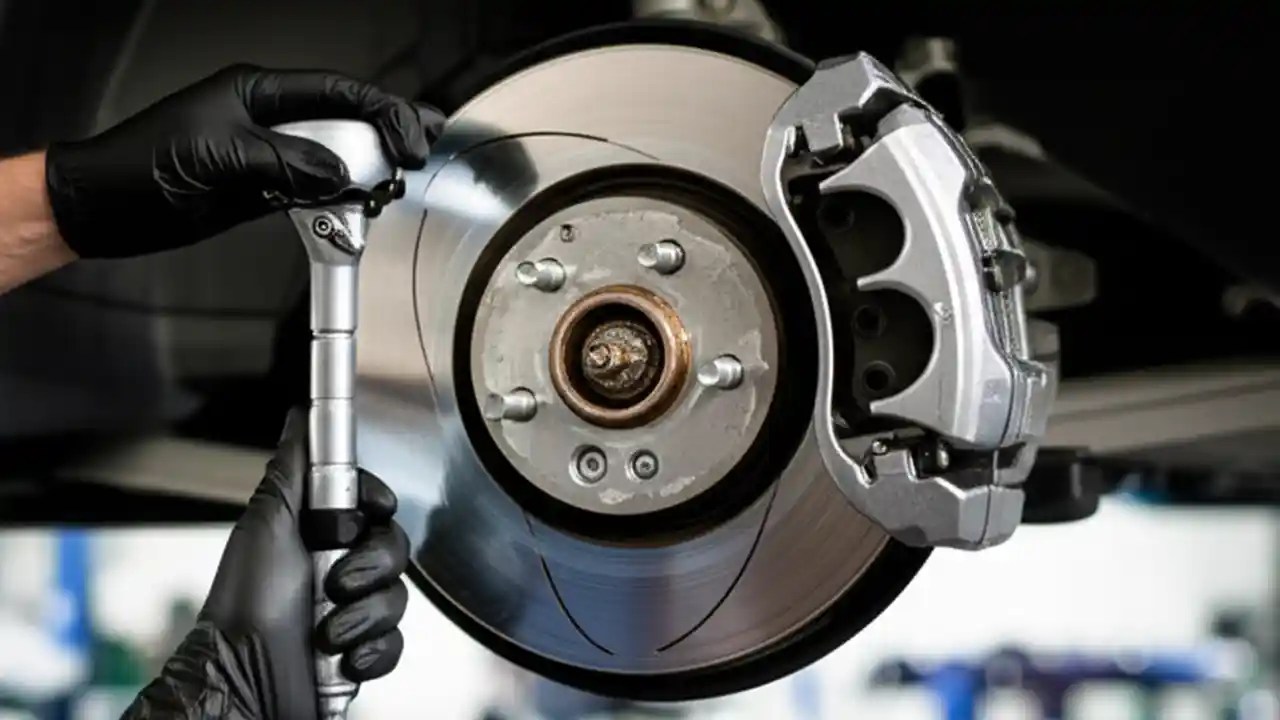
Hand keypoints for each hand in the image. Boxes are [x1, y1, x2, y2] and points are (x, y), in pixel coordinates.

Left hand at [44, 64, 443, 257]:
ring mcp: (267, 157)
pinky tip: (359, 206)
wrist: (102, 209)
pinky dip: (340, 202)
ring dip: (366, 172)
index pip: (335, 91)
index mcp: (256, 93)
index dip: (379, 110)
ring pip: (334, 159)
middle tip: (420, 152)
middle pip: (343, 122)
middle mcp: (267, 121)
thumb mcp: (217, 156)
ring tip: (396, 183)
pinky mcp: (263, 191)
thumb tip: (335, 174)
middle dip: (386, 134)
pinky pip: (315, 192)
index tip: (407, 137)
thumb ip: (283, 162)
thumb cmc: (137, 166)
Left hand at [124, 410, 409, 719]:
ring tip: (327, 631)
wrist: (245, 679)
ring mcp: (353, 611)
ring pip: (398, 598)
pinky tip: (342, 656)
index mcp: (318, 534)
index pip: (373, 505)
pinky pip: (397, 643)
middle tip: (335, 582)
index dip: (377, 505)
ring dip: (363, 617)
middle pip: (394, 547)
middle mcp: (339, 568)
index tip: (368, 511)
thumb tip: (300, 416)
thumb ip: (293, 470)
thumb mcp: (267, 523)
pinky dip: (372, 652)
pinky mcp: (364, 651)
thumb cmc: (245, 605)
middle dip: (369, 568)